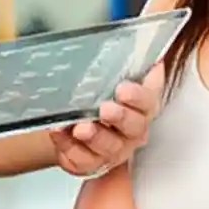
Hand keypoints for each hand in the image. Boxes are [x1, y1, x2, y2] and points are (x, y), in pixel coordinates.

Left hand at [50, 63, 164, 177]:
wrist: (76, 124)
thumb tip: (140, 45)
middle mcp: (132, 132)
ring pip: (108, 147)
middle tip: (106, 109)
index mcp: (142, 107)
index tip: (124, 89)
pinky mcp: (90, 163)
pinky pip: (81, 158)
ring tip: (81, 127)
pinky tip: (59, 132)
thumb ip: (126, 61)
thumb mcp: (112, 76)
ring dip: (95, 136)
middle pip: (133, 127)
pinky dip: (67, 145)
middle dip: (120, 117)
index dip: (139, 96)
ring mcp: (113, 150)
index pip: (148, 101)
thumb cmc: (100, 97)